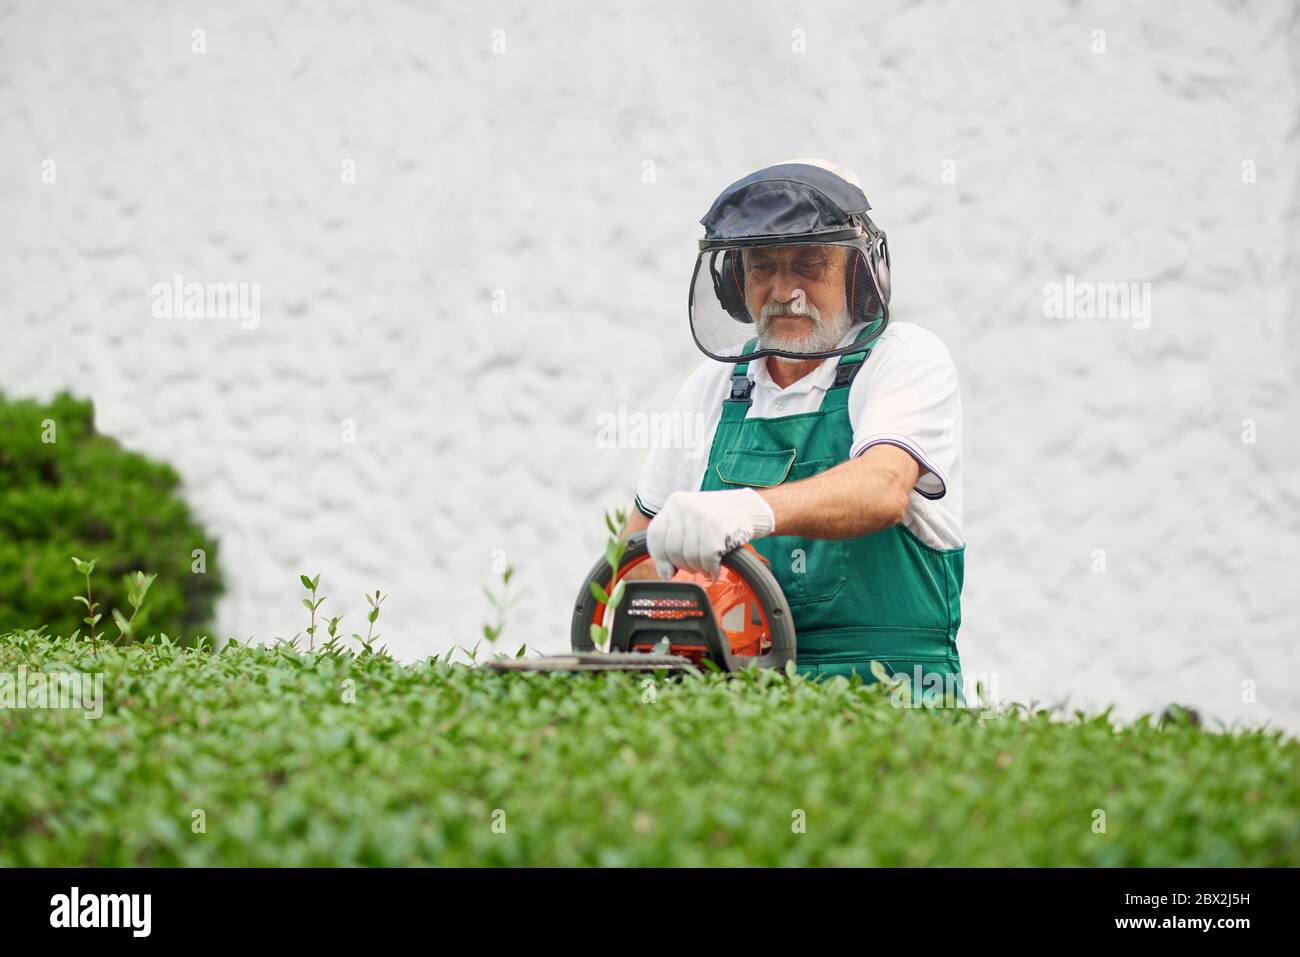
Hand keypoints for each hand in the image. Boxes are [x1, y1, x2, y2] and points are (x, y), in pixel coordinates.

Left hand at [646, 488, 775, 579]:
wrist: (749, 508)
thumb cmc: (718, 518)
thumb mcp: (691, 519)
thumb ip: (674, 539)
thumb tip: (665, 573)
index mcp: (675, 502)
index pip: (655, 535)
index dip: (659, 557)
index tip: (668, 571)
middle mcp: (685, 506)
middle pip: (672, 550)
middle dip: (684, 565)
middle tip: (696, 566)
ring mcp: (701, 516)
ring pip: (689, 557)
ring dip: (700, 568)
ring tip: (709, 564)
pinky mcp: (717, 529)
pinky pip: (706, 560)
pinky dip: (712, 569)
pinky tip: (716, 567)